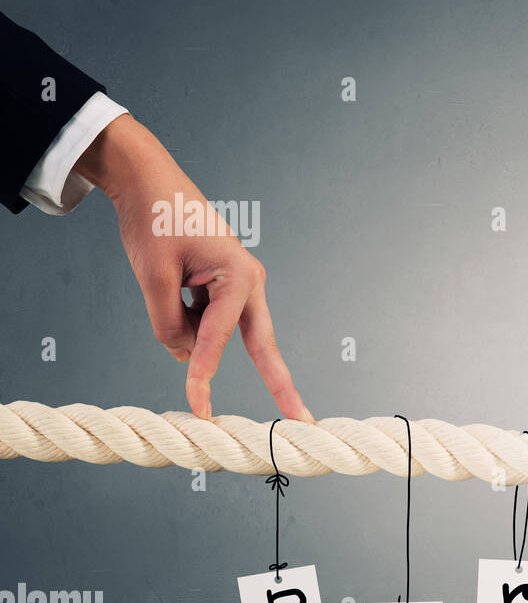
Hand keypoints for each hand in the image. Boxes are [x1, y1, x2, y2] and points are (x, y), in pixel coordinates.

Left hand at [75, 115, 312, 421]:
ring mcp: (241, 287)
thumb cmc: (154, 222)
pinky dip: (186, 315)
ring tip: (169, 277)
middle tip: (303, 420)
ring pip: (217, 332)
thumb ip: (168, 325)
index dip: (203, 375)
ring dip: (188, 325)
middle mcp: (250, 283)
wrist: (149, 182)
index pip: (219, 338)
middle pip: (261, 344)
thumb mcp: (152, 276)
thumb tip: (183, 358)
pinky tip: (174, 280)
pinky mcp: (226, 290)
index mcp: (240, 276)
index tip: (200, 410)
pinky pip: (206, 321)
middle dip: (280, 382)